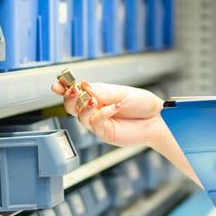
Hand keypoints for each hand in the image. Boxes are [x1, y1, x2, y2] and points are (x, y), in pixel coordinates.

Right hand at [50, 79, 164, 148]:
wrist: (157, 119)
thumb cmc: (142, 105)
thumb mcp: (121, 93)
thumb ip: (101, 92)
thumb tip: (82, 86)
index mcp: (98, 96)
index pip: (76, 91)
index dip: (65, 87)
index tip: (57, 82)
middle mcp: (95, 109)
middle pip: (71, 105)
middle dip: (68, 97)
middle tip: (70, 90)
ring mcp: (98, 122)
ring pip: (79, 116)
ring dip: (83, 106)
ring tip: (93, 100)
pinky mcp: (105, 133)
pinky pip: (95, 124)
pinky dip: (102, 114)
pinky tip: (114, 108)